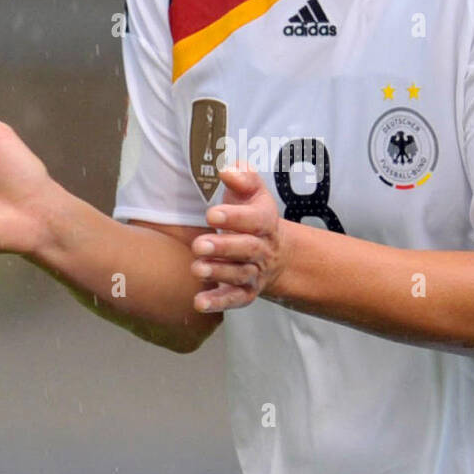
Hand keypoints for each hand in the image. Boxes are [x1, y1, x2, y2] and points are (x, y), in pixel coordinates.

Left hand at [190, 165, 291, 311]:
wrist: (276, 253)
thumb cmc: (253, 217)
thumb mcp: (252, 193)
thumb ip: (243, 178)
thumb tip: (227, 170)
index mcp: (266, 221)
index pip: (255, 220)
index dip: (235, 218)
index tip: (211, 214)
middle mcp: (263, 249)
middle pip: (246, 249)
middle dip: (223, 248)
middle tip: (199, 245)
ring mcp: (255, 273)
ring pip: (239, 275)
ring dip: (218, 273)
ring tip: (196, 269)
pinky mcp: (247, 293)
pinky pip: (234, 299)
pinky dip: (218, 302)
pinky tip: (199, 302)